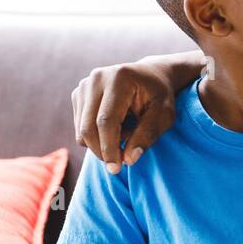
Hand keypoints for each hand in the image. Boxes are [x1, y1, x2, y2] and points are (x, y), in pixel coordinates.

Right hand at [72, 58, 182, 172]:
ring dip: (100, 143)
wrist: (151, 75)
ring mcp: (84, 85)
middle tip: (118, 165)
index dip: (109, 148)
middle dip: (101, 151)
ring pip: (81, 129)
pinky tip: (116, 127)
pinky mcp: (78, 94)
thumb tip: (128, 159)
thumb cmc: (160, 96)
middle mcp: (96, 78)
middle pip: (88, 127)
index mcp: (119, 78)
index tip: (116, 168)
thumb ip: (148, 135)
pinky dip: (96, 136)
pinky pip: (80, 126)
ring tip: (126, 135)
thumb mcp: (164, 114)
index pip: (106, 120)